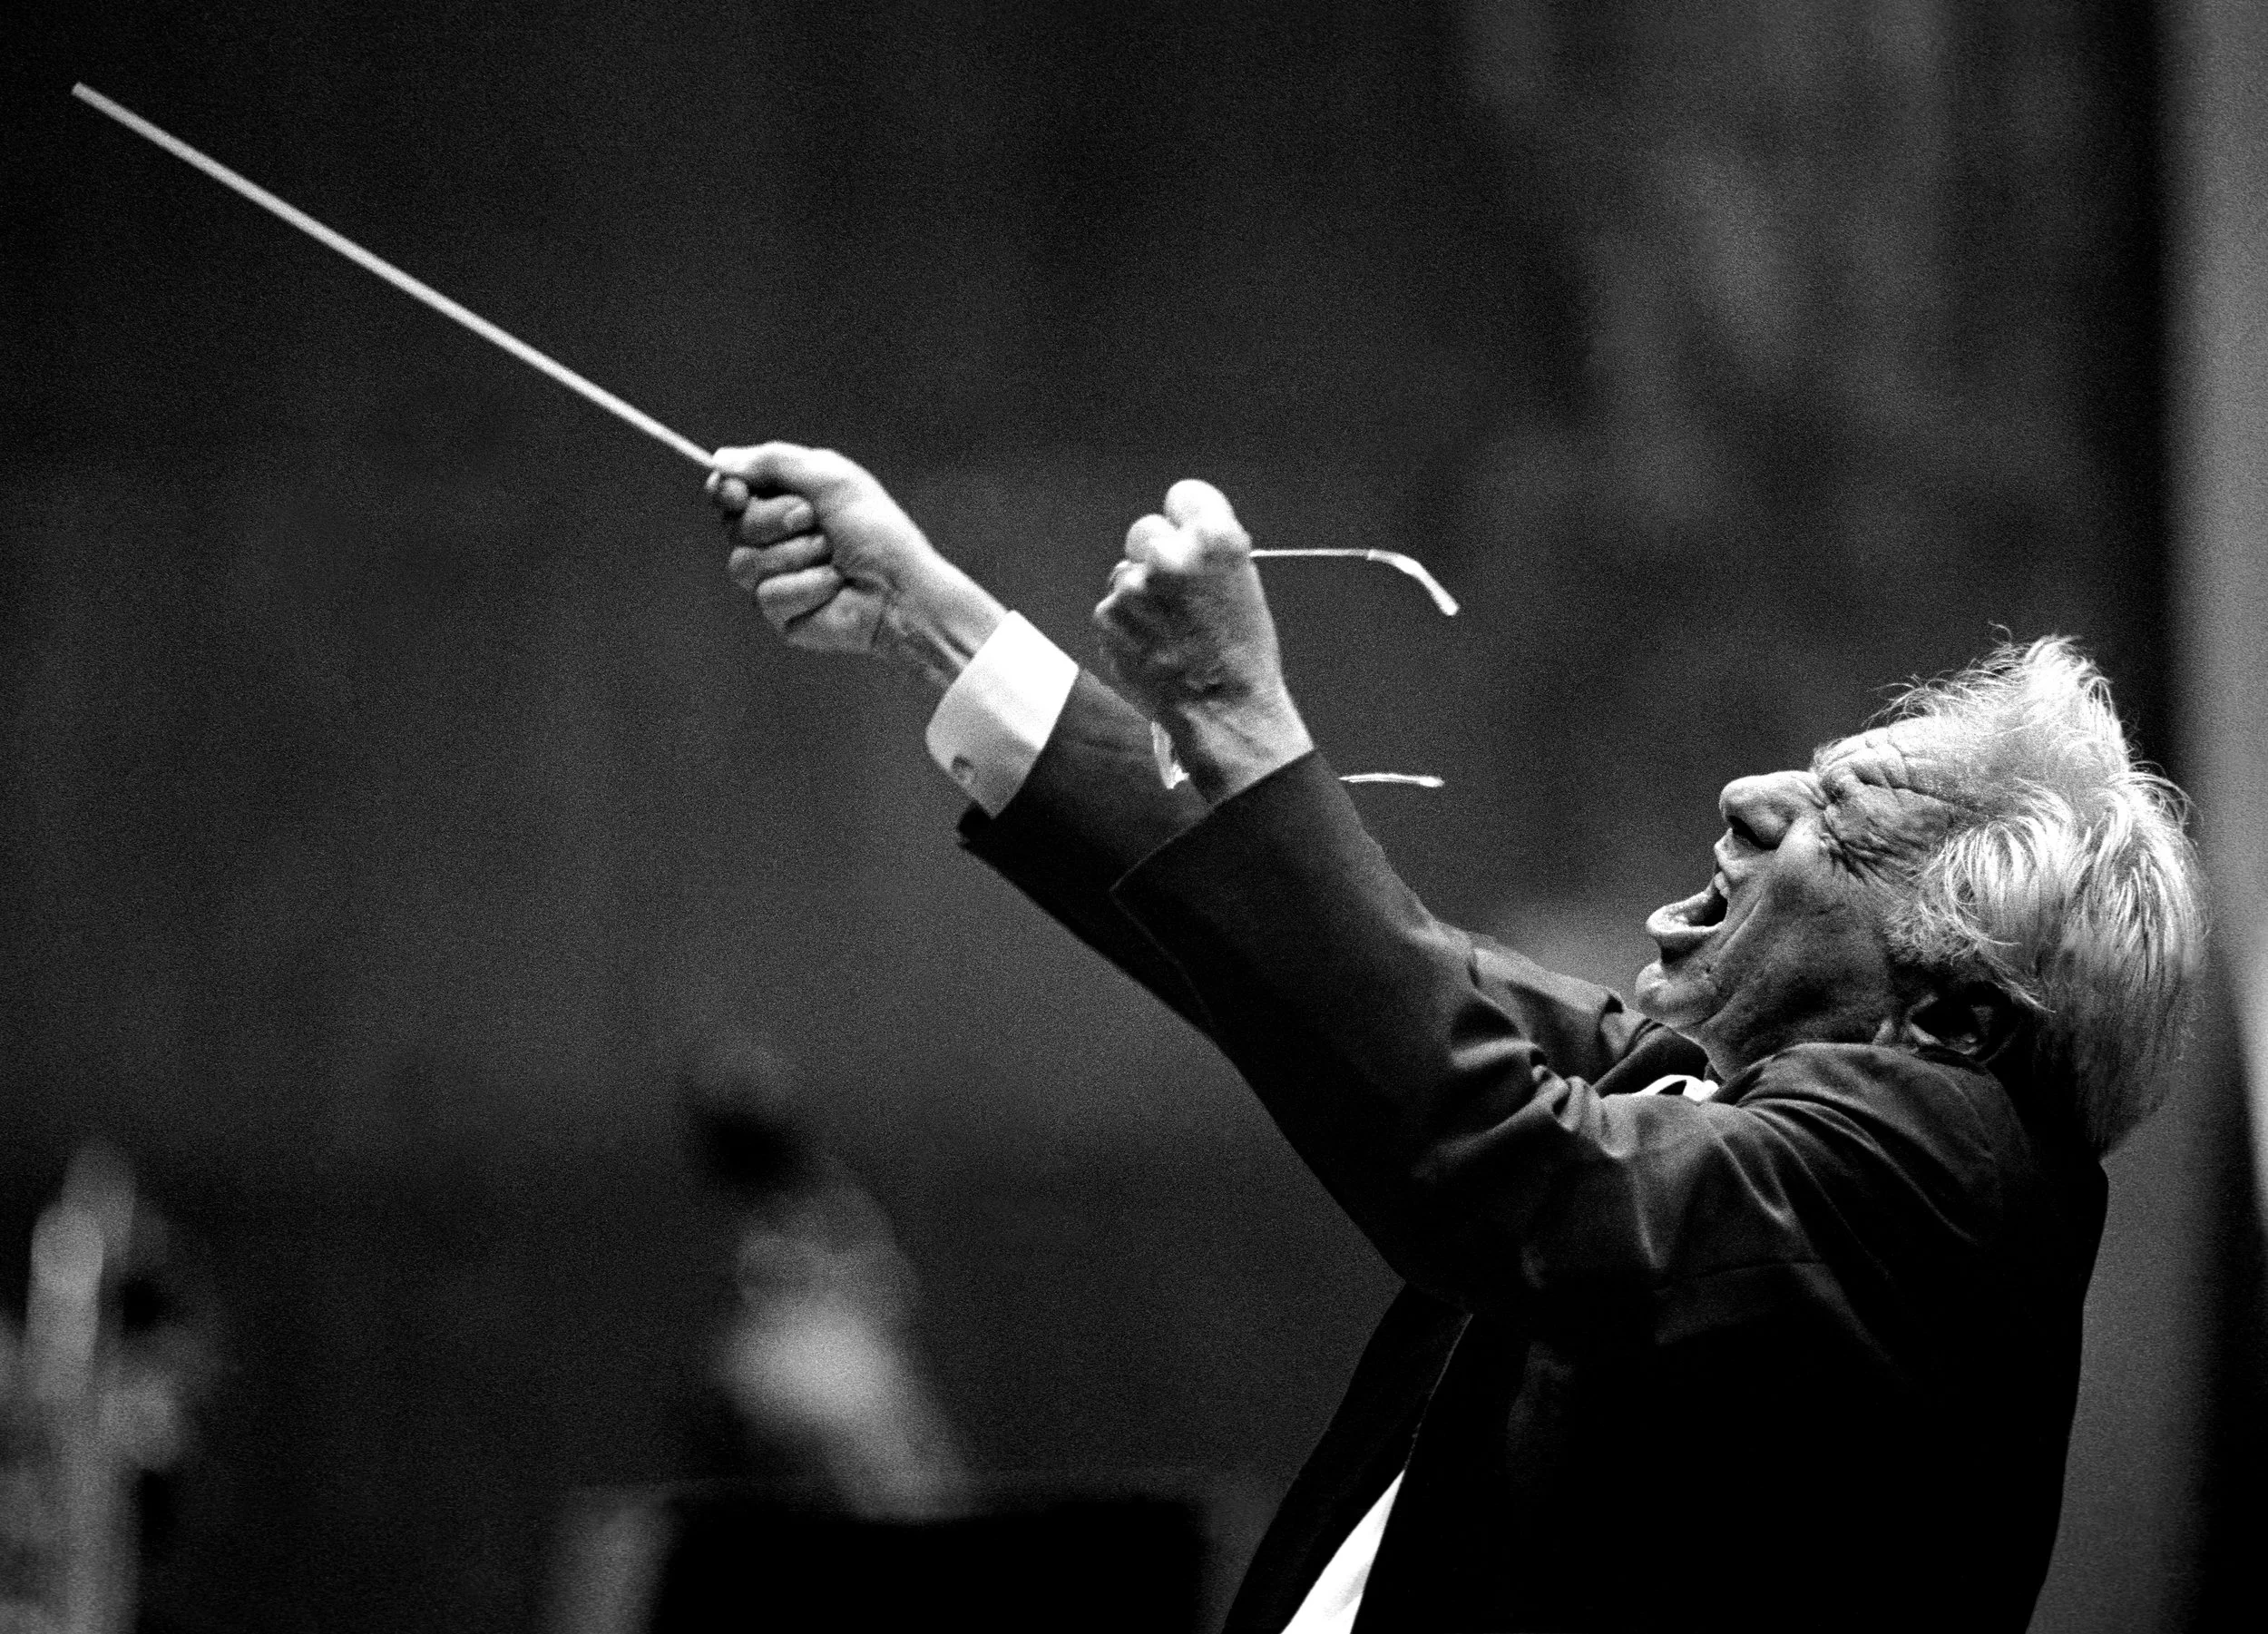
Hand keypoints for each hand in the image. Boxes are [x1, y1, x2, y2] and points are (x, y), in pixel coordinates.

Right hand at [708, 443, 1002, 689]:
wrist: (903, 587)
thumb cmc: (876, 531)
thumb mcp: (830, 477)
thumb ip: (773, 462)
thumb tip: (719, 459)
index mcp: (784, 501)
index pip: (729, 492)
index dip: (725, 490)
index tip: (736, 491)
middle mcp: (774, 540)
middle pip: (732, 525)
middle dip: (773, 520)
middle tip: (814, 521)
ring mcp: (775, 578)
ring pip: (743, 564)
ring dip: (794, 555)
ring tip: (832, 558)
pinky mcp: (782, 615)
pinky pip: (768, 596)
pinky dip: (806, 587)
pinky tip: (834, 588)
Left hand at [1094, 480, 1313, 802]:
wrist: (1223, 712)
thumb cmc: (1242, 655)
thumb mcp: (1244, 585)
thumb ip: (1209, 552)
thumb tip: (1182, 537)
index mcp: (1215, 538)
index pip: (1184, 495)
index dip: (1186, 520)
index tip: (1187, 538)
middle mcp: (1172, 554)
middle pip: (1146, 529)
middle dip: (1156, 555)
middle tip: (1176, 595)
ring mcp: (1135, 585)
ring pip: (1126, 571)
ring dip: (1140, 594)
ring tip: (1169, 631)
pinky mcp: (1108, 614)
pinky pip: (1112, 605)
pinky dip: (1126, 624)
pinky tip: (1152, 646)